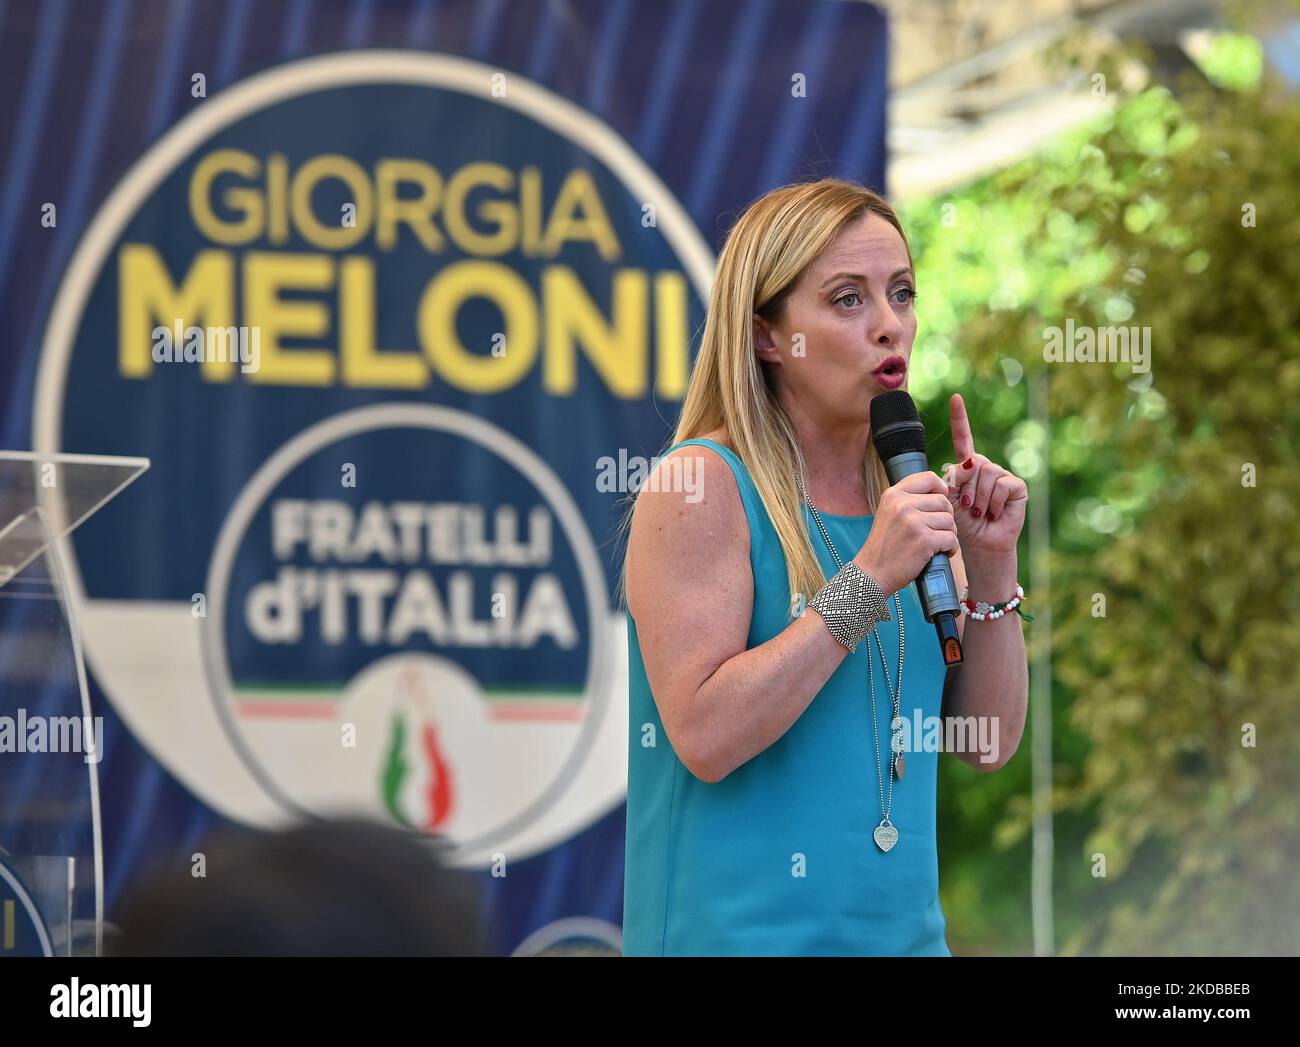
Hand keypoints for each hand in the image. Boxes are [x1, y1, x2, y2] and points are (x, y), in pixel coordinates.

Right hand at [853, 470, 958, 597]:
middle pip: (943, 501)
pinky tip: (941, 553)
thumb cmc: (884, 546)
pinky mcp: (924, 540)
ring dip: (949, 534)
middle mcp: (902, 504)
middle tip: (937, 530)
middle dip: (945, 517)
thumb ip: (908, 500)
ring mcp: (913, 522)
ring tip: (937, 543)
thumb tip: (941, 491)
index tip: (941, 502)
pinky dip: (951, 548)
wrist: (872, 573)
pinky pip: (951, 538)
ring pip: (949, 520)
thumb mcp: (888, 513)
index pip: (929, 478)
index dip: (941, 489)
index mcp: (893, 494)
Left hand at [940, 393, 1027, 561]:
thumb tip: (969, 461)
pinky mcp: (1016, 486)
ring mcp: (1002, 476)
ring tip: (978, 512)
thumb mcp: (949, 498)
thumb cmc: (962, 523)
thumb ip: (953, 477)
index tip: (955, 397)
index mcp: (967, 467)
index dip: (960, 418)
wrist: (978, 544)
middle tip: (967, 507)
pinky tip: (992, 513)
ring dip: (978, 497)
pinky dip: (993, 501)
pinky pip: (1002, 484)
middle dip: (966, 487)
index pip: (964, 439)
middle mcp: (985, 468)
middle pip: (973, 462)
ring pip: (987, 473)